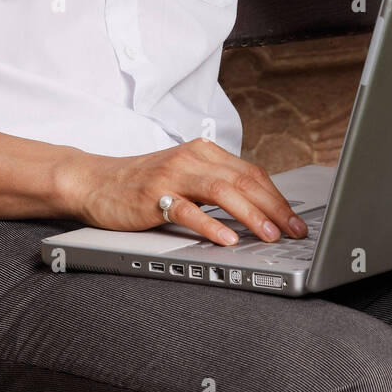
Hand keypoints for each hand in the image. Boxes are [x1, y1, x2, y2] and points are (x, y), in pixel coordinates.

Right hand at [78, 139, 308, 246]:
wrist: (96, 182)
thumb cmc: (142, 183)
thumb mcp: (185, 176)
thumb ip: (216, 185)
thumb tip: (258, 209)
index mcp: (204, 152)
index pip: (252, 173)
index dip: (277, 198)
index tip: (295, 221)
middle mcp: (191, 158)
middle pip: (244, 180)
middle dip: (274, 208)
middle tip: (294, 231)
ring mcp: (172, 175)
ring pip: (222, 191)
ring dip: (251, 215)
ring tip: (269, 235)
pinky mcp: (153, 196)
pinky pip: (187, 210)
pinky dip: (210, 224)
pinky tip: (226, 239)